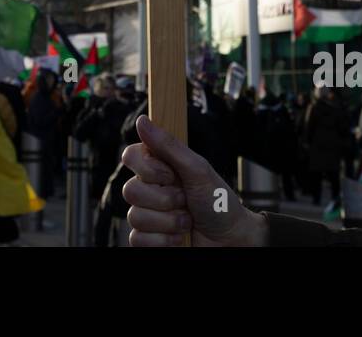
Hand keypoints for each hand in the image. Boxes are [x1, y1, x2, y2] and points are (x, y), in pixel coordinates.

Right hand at [122, 115, 268, 246]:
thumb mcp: (197, 169)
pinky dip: (163, 241)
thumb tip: (142, 120)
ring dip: (168, 222)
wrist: (231, 239)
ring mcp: (148, 214)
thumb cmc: (218, 201)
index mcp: (159, 167)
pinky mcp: (148, 239)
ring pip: (134, 217)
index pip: (130, 156)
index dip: (148, 168)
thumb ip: (168, 145)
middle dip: (164, 200)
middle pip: (130, 190)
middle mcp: (150, 188)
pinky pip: (136, 239)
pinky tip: (179, 238)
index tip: (171, 175)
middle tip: (185, 200)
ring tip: (187, 221)